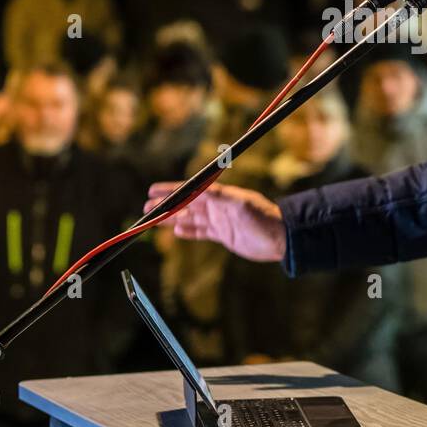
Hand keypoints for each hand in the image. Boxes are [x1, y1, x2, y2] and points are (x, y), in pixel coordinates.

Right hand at [145, 182, 285, 262]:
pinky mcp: (223, 235)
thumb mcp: (242, 205)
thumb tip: (200, 188)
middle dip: (166, 206)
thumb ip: (221, 197)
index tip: (152, 191)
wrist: (281, 238)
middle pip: (186, 204)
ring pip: (190, 218)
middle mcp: (217, 206)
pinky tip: (177, 232)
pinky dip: (189, 232)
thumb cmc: (264, 218)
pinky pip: (201, 232)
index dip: (170, 190)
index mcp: (220, 196)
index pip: (190, 190)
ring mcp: (220, 221)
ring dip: (172, 219)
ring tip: (154, 220)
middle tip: (146, 209)